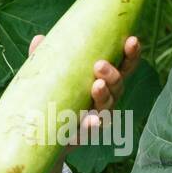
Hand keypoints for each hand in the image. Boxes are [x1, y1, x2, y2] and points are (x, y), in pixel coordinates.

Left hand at [28, 33, 141, 150]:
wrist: (42, 133)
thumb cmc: (52, 97)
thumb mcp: (50, 76)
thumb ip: (48, 59)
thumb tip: (39, 39)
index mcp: (104, 80)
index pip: (123, 65)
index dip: (131, 54)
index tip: (132, 40)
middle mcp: (106, 98)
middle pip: (117, 85)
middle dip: (112, 74)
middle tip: (99, 65)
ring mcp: (97, 117)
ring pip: (107, 105)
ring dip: (103, 95)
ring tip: (96, 85)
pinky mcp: (84, 134)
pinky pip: (91, 130)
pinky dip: (92, 124)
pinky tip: (91, 119)